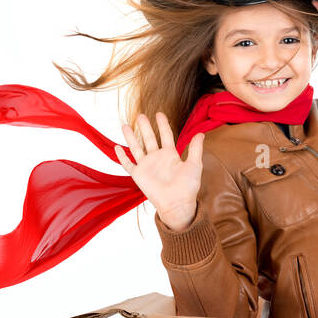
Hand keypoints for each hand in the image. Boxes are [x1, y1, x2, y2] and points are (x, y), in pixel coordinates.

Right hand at [116, 113, 203, 232]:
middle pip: (148, 139)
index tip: (159, 114)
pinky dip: (121, 157)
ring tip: (125, 125)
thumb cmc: (188, 187)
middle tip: (140, 115)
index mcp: (170, 155)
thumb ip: (195, 149)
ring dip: (130, 137)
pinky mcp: (139, 175)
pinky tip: (116, 147)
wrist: (177, 204)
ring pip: (136, 148)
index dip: (162, 125)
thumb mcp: (194, 165)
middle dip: (144, 127)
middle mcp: (157, 158)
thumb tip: (200, 133)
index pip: (165, 135)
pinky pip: (128, 164)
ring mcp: (147, 166)